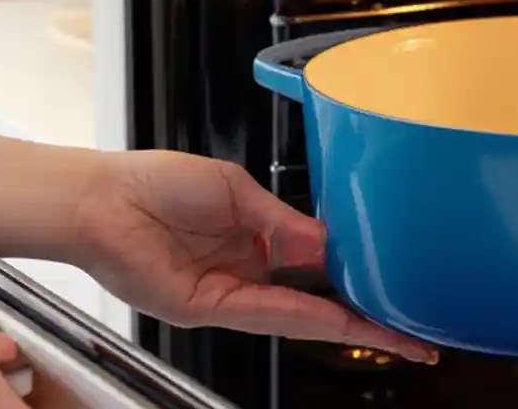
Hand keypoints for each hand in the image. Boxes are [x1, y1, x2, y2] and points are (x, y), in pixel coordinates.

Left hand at [75, 151, 437, 363]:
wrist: (101, 199)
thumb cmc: (153, 182)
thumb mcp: (235, 190)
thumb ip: (284, 222)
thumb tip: (328, 243)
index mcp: (257, 235)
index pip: (321, 262)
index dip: (359, 274)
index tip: (396, 278)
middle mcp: (249, 269)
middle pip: (321, 298)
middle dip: (369, 315)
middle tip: (416, 330)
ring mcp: (231, 293)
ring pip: (304, 316)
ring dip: (353, 326)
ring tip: (399, 336)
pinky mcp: (209, 308)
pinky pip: (270, 313)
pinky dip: (310, 317)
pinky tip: (344, 321)